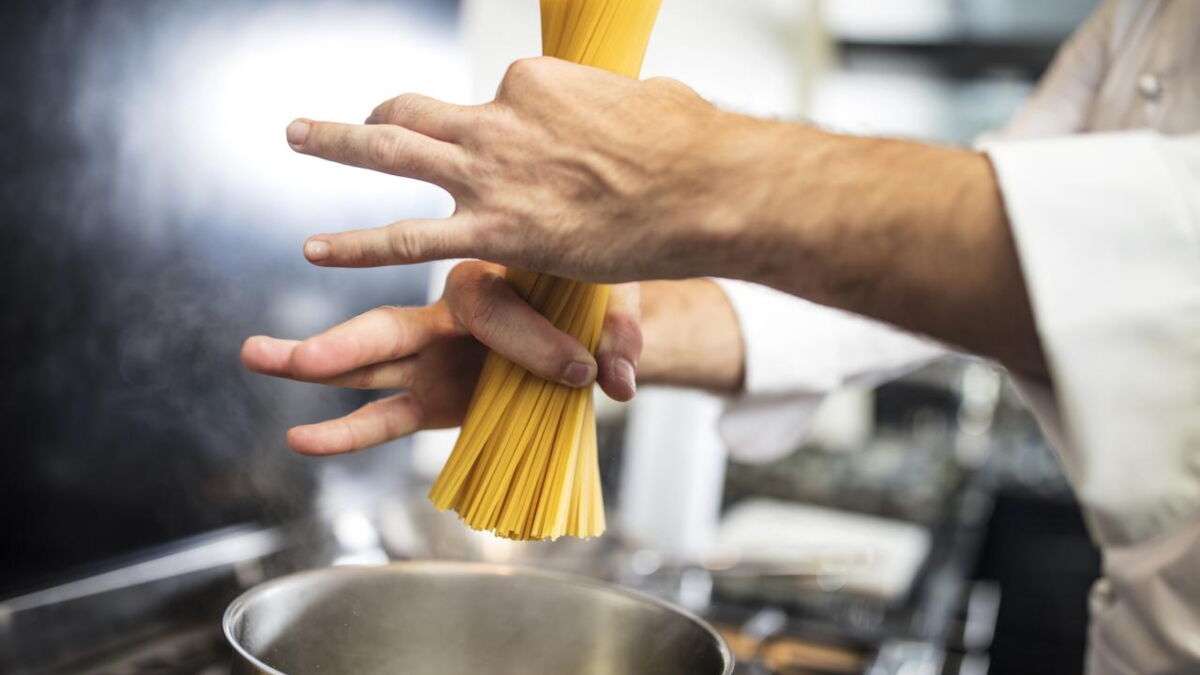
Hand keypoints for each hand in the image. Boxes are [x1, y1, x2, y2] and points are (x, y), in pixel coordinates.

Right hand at [242, 261, 640, 454]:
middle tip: (279, 352)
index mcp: (490, 273)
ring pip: (367, 363)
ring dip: (314, 366)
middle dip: (338, 344)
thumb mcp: (613, 302)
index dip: (531, 342)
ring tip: (255, 359)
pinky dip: (347, 430)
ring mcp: (434, 355)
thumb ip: (619, 336)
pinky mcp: (434, 395)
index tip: (581, 369)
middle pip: (387, 326)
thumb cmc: (589, 294)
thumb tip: (622, 380)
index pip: (488, 309)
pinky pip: (385, 414)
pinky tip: (301, 438)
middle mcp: (447, 312)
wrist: (583, 312)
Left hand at [285, 57, 774, 282]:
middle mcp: (499, 119)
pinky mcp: (496, 228)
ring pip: (392, 151)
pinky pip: (409, 237)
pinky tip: (317, 251)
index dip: (497, 133)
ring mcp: (490, 171)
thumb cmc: (689, 145)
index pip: (490, 103)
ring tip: (295, 136)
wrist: (704, 186)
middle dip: (377, 116)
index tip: (517, 161)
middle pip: (418, 111)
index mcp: (534, 84)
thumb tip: (620, 110)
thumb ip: (608, 109)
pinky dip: (358, 245)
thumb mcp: (643, 104)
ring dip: (337, 142)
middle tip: (344, 119)